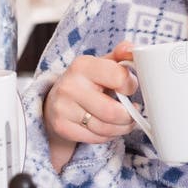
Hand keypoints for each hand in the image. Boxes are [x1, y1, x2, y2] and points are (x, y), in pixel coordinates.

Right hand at [43, 40, 138, 171]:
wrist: (56, 102)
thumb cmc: (88, 82)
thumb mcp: (103, 64)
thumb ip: (121, 55)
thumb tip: (130, 49)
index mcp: (83, 65)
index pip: (119, 78)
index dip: (130, 86)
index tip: (129, 88)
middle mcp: (70, 86)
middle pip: (113, 112)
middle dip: (129, 115)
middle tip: (131, 112)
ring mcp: (63, 108)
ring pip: (106, 128)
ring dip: (121, 128)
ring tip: (123, 121)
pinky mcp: (62, 127)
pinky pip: (96, 138)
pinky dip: (107, 136)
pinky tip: (107, 127)